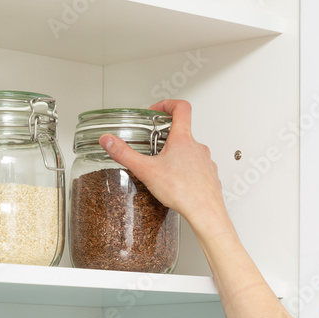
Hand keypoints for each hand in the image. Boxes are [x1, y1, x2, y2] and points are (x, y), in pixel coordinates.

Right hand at [99, 100, 233, 240]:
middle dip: (166, 136)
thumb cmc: (183, 191)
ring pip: (191, 150)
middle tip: (154, 145)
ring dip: (177, 154)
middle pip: (183, 130)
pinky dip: (186, 170)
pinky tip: (177, 182)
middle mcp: (198, 147)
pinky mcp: (210, 176)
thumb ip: (125, 154)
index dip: (167, 104)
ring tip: (164, 168)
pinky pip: (197, 167)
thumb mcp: (146, 170)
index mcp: (183, 139)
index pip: (181, 108)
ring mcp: (206, 161)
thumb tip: (109, 141)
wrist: (205, 212)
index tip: (156, 111)